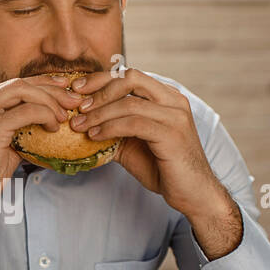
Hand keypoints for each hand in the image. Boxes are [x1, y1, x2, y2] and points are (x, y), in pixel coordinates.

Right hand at [0, 74, 84, 268]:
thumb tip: (45, 121)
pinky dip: (45, 115)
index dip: (39, 84)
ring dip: (49, 101)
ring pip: (22, 90)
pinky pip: (26, 111)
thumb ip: (15, 128)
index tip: (62, 89)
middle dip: (50, 89)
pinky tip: (53, 127)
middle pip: (17, 83)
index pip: (10, 86)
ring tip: (63, 117)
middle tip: (73, 101)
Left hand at [68, 68, 242, 256]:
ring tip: (79, 125)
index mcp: (166, 97)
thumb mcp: (133, 143)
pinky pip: (133, 124)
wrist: (192, 194)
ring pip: (129, 102)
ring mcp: (175, 116)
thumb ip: (114, 129)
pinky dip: (109, 128)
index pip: (130, 76)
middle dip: (98, 90)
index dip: (101, 78)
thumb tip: (82, 123)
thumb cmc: (164, 168)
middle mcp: (174, 100)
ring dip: (98, 113)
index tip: (77, 88)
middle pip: (130, 79)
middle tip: (76, 106)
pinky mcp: (172, 134)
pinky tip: (95, 136)